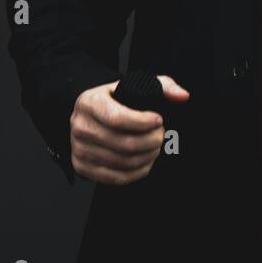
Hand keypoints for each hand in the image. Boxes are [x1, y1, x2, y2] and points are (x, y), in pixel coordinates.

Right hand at [70, 74, 189, 184]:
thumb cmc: (117, 99)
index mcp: (89, 102)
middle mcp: (80, 126)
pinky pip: (114, 178)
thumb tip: (182, 96)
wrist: (92, 112)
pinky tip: (146, 162)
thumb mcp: (136, 84)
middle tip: (162, 136)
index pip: (117, 118)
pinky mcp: (81, 166)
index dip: (143, 123)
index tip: (159, 120)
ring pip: (121, 162)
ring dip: (147, 157)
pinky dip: (136, 173)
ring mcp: (79, 148)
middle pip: (122, 143)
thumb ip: (163, 86)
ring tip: (156, 147)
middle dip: (150, 141)